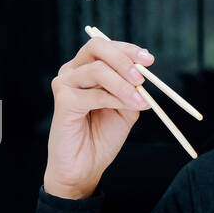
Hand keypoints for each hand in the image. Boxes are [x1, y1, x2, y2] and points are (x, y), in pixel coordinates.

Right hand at [43, 39, 153, 198]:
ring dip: (124, 85)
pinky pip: (95, 94)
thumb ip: (132, 90)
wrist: (85, 166)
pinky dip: (115, 99)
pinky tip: (128, 108)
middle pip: (96, 47)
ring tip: (140, 101)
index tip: (150, 60)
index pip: (105, 46)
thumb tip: (143, 75)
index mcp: (86, 68)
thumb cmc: (103, 136)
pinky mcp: (63, 102)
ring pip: (98, 70)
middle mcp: (72, 71)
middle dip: (124, 59)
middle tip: (142, 78)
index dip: (129, 50)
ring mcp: (65, 84)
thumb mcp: (125, 108)